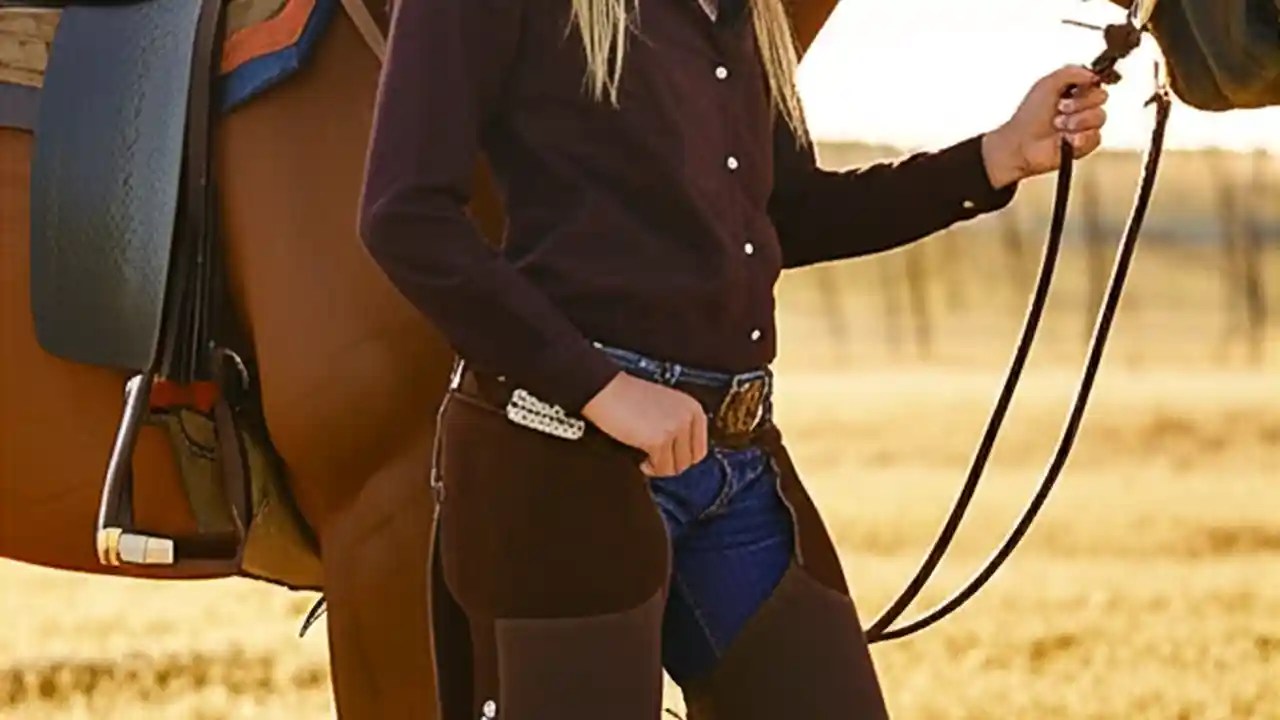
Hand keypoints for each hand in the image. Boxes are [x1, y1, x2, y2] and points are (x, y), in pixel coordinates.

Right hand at [581, 372, 708, 476]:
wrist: (608, 391)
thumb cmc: (628, 396)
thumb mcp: (665, 406)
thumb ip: (678, 425)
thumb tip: (680, 452)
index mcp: (692, 408)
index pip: (700, 447)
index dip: (683, 456)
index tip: (671, 458)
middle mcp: (688, 418)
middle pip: (690, 460)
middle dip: (672, 464)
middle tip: (656, 460)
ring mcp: (675, 429)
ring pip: (677, 467)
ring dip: (661, 467)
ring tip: (648, 459)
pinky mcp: (660, 440)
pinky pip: (661, 467)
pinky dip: (650, 468)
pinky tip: (641, 459)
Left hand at [982, 65, 1110, 187]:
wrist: (1022, 145)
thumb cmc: (1029, 117)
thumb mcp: (1046, 84)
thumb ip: (1071, 72)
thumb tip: (1093, 74)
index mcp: (1072, 90)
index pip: (1095, 81)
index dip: (1088, 85)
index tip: (1074, 90)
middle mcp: (1079, 107)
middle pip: (1101, 97)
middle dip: (1080, 103)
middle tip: (1061, 108)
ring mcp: (1083, 126)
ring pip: (1099, 117)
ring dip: (1077, 121)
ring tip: (1059, 125)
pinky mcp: (1084, 144)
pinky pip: (1096, 137)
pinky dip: (1080, 138)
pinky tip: (1066, 139)